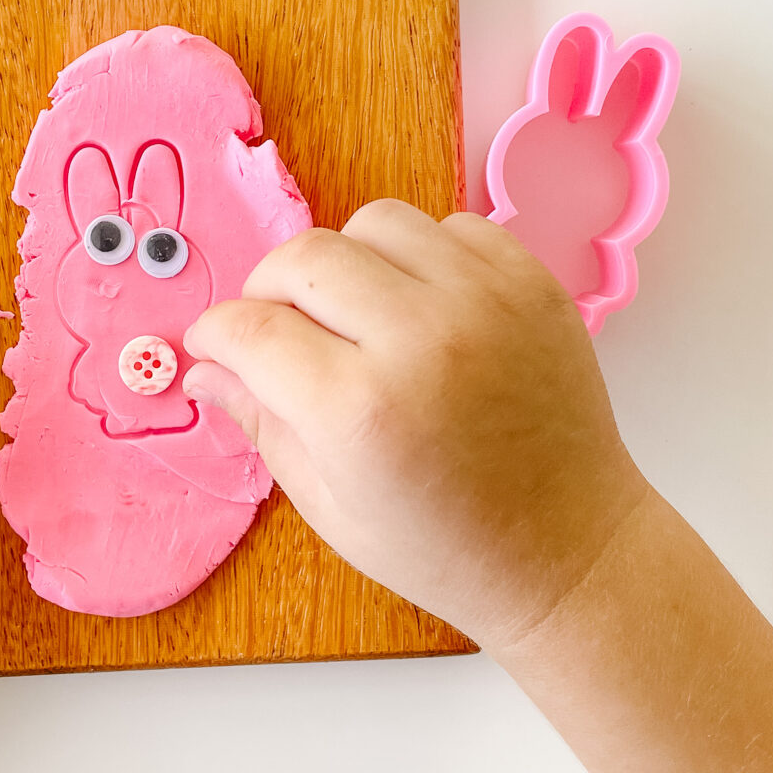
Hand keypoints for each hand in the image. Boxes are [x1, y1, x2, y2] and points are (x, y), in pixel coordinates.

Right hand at [182, 200, 649, 653]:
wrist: (568, 550)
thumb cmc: (445, 547)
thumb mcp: (330, 504)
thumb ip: (260, 422)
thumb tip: (204, 366)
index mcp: (359, 410)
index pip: (250, 329)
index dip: (215, 334)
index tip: (213, 344)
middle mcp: (422, 338)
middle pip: (302, 258)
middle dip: (269, 291)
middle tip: (278, 331)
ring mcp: (485, 301)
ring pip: (373, 222)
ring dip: (345, 262)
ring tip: (355, 314)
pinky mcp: (531, 283)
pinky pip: (449, 226)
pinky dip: (421, 257)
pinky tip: (421, 309)